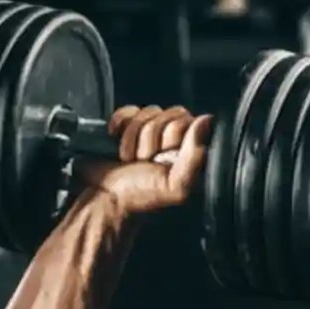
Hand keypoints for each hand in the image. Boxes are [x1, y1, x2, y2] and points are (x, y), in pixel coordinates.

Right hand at [75, 105, 212, 215]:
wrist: (103, 198)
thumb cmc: (140, 196)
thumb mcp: (176, 185)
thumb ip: (195, 156)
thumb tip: (207, 120)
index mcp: (189, 151)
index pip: (186, 120)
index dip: (170, 136)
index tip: (160, 157)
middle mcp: (172, 139)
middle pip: (166, 115)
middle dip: (149, 140)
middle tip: (144, 162)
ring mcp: (149, 131)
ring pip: (147, 112)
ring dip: (132, 138)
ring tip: (130, 159)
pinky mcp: (127, 125)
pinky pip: (128, 110)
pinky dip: (120, 124)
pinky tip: (118, 142)